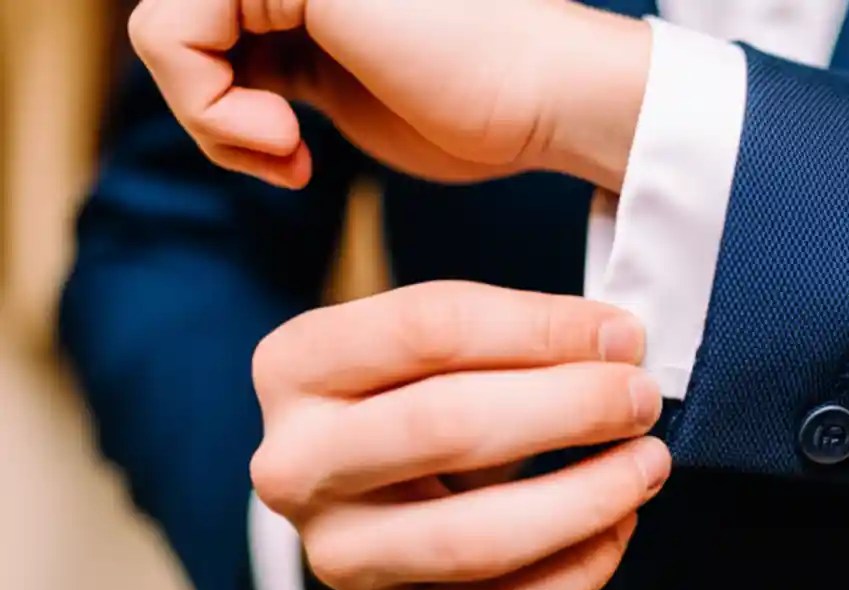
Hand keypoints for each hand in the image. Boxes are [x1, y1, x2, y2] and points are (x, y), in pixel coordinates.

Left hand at [127, 0, 650, 189]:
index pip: (203, 35)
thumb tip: (216, 91)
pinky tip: (282, 141)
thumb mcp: (346, 89)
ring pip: (161, 31)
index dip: (219, 107)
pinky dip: (208, 110)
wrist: (547, 95)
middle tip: (284, 160)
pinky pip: (170, 36)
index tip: (291, 159)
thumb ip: (275, 71)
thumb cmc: (480, 111)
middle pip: (178, 31)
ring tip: (284, 153)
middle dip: (209, 114)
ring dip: (209, 120)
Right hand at [249, 281, 669, 589]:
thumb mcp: (440, 337)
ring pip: (476, 538)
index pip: (429, 329)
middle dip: (569, 408)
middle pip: (444, 427)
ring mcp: (334, 552)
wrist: (366, 471)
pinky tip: (615, 525)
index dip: (541, 329)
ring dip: (586, 498)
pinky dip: (578, 570)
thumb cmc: (413, 390)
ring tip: (645, 464)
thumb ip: (516, 331)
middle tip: (639, 397)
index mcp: (297, 365)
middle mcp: (295, 464)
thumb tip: (617, 346)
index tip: (621, 335)